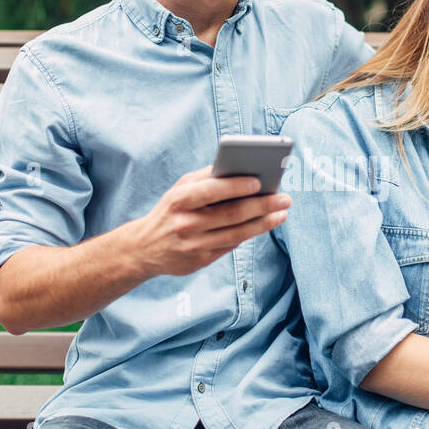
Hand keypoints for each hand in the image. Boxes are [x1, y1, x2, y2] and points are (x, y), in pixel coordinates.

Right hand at [130, 165, 290, 277]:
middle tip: (285, 198)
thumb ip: (205, 178)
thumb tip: (240, 168)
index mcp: (179, 201)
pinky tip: (264, 224)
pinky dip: (249, 233)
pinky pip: (231, 245)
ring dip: (263, 223)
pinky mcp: (201, 261)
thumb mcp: (179, 190)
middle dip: (262, 205)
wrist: (144, 248)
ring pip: (236, 233)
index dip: (236, 186)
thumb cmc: (170, 211)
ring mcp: (194, 245)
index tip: (260, 181)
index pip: (211, 191)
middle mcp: (186, 224)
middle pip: (231, 214)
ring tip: (282, 213)